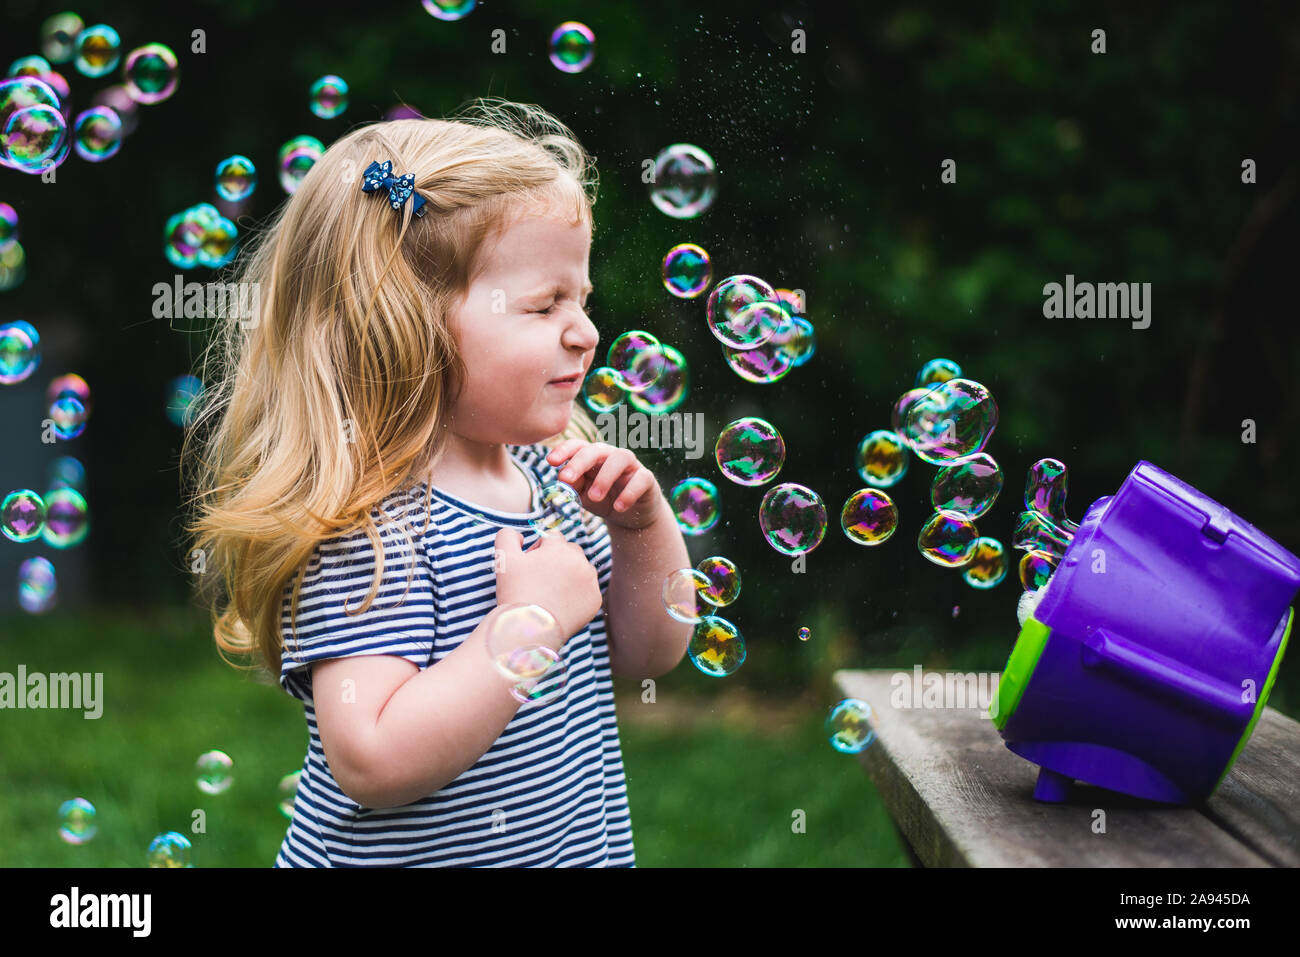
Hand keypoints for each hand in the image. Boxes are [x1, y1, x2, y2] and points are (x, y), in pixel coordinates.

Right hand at [493, 527, 601, 642]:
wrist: (528, 629)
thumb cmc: (515, 592)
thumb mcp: (503, 559)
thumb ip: (507, 536)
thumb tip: (521, 535)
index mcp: (560, 548)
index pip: (552, 537)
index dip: (538, 550)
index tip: (530, 567)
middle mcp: (580, 562)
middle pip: (569, 551)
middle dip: (556, 560)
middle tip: (539, 581)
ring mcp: (590, 582)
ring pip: (580, 569)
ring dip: (569, 575)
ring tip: (550, 593)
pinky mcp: (595, 600)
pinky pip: (587, 589)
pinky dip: (576, 594)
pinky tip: (560, 604)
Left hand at [546, 440, 664, 529]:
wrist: (630, 517)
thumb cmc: (603, 500)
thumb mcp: (583, 495)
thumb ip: (572, 486)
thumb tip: (561, 479)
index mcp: (592, 457)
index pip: (577, 446)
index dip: (564, 450)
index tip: (550, 461)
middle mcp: (611, 455)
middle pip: (596, 449)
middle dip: (579, 462)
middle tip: (566, 479)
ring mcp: (631, 465)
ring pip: (620, 457)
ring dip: (605, 477)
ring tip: (594, 498)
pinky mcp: (647, 478)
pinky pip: (641, 478)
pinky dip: (629, 493)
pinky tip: (619, 507)